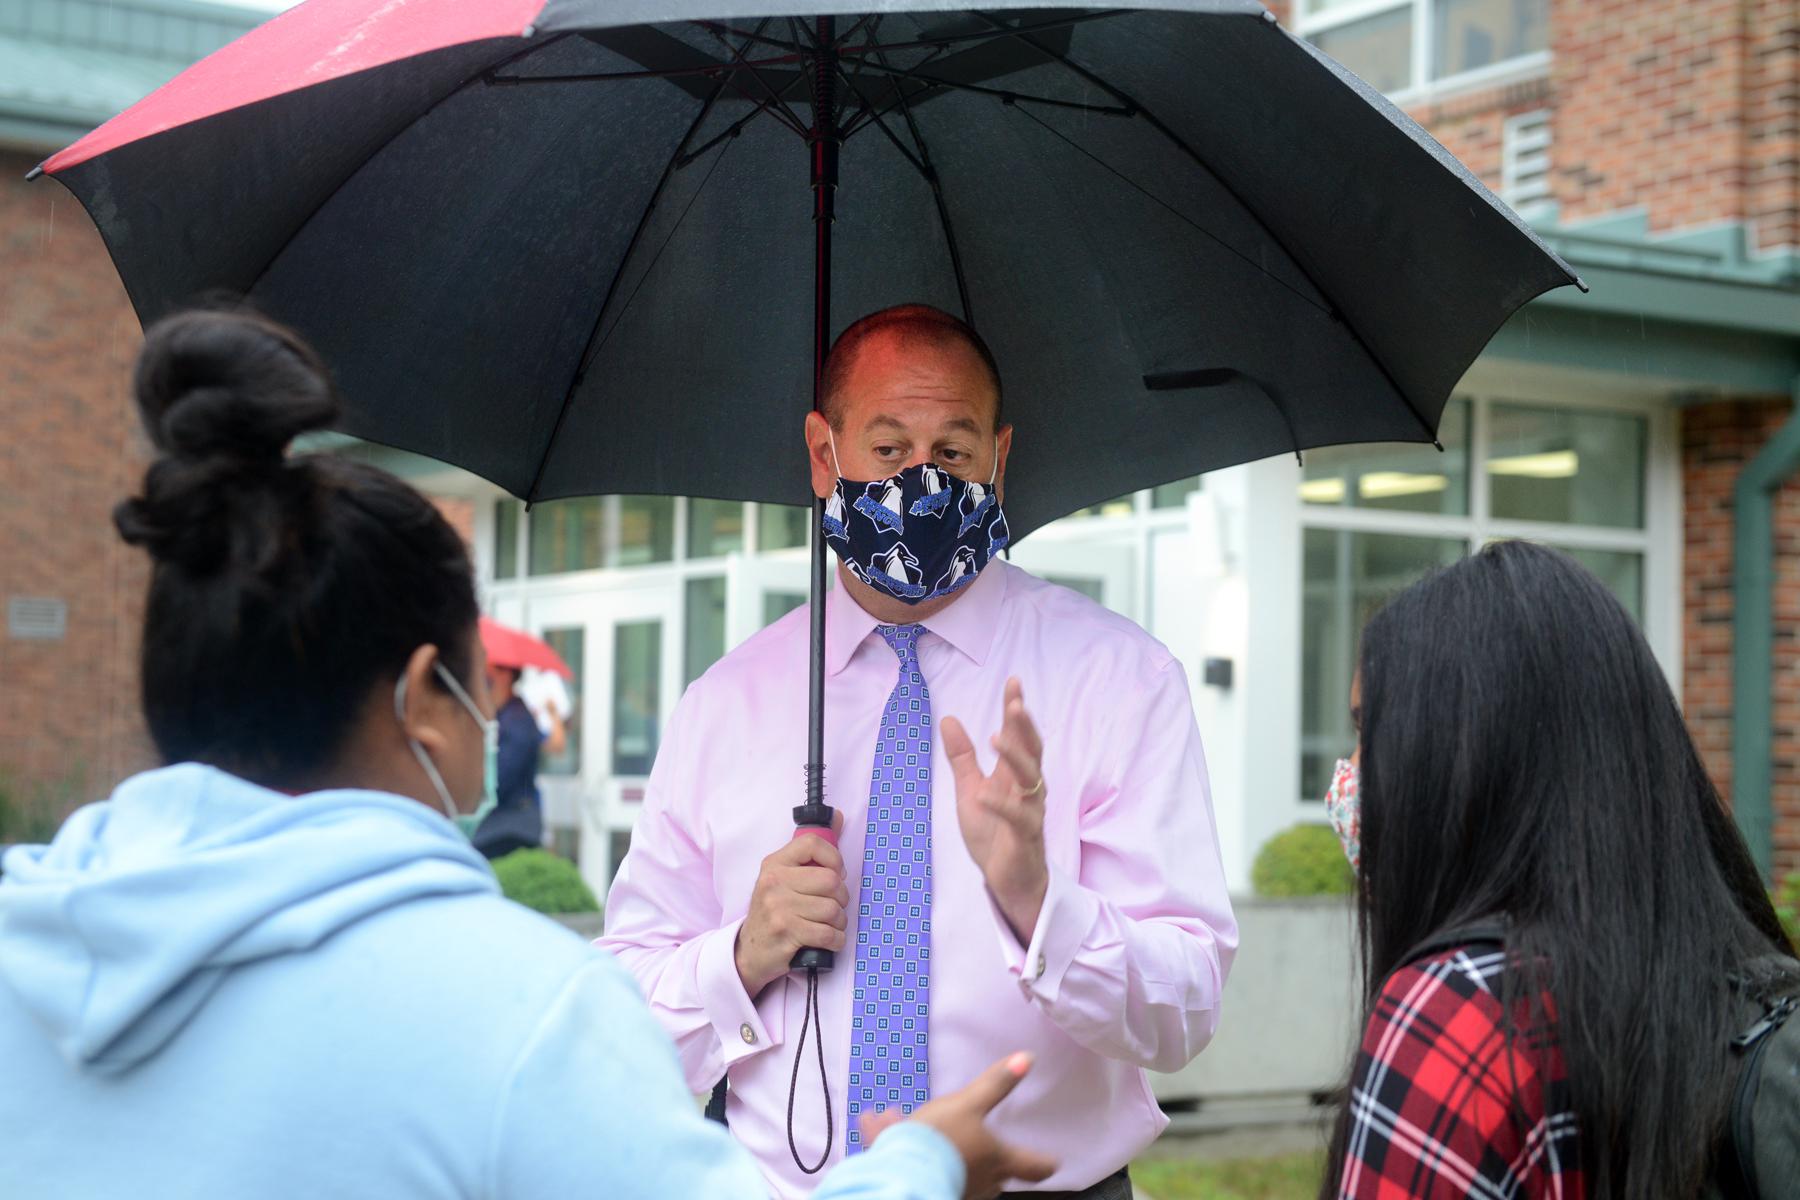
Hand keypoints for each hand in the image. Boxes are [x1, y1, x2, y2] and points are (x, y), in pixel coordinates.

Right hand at [734, 814, 848, 996]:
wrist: (750, 951)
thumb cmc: (774, 910)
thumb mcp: (784, 877)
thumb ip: (811, 849)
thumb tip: (837, 815)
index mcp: (775, 864)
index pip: (812, 844)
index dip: (834, 858)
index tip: (836, 873)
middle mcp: (774, 882)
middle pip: (831, 881)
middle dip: (841, 897)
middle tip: (834, 905)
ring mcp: (778, 908)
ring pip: (833, 910)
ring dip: (839, 922)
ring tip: (829, 924)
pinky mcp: (787, 933)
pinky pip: (829, 934)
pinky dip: (836, 941)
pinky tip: (829, 940)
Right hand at [861, 1052, 1057, 1199]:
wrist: (904, 1172)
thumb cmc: (943, 1138)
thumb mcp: (968, 1103)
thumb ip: (996, 1084)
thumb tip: (1027, 1058)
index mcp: (999, 1159)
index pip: (1035, 1166)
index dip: (1045, 1161)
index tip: (1053, 1160)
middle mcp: (985, 1181)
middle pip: (999, 1174)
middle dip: (992, 1158)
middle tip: (984, 1141)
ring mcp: (962, 1188)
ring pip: (962, 1169)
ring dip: (946, 1150)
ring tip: (923, 1128)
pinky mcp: (934, 1188)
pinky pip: (926, 1166)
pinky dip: (913, 1151)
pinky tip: (879, 1126)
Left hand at [942, 678, 1047, 941]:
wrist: (1007, 879)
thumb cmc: (994, 832)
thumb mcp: (970, 789)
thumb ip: (962, 757)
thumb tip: (949, 719)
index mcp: (1013, 775)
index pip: (1018, 736)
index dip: (1016, 710)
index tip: (1013, 683)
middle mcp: (1027, 788)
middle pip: (1031, 751)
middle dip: (1025, 727)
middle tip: (1016, 704)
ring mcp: (1029, 811)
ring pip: (1031, 780)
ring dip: (1016, 758)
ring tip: (997, 738)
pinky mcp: (1025, 837)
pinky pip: (1017, 818)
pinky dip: (1001, 806)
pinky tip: (984, 795)